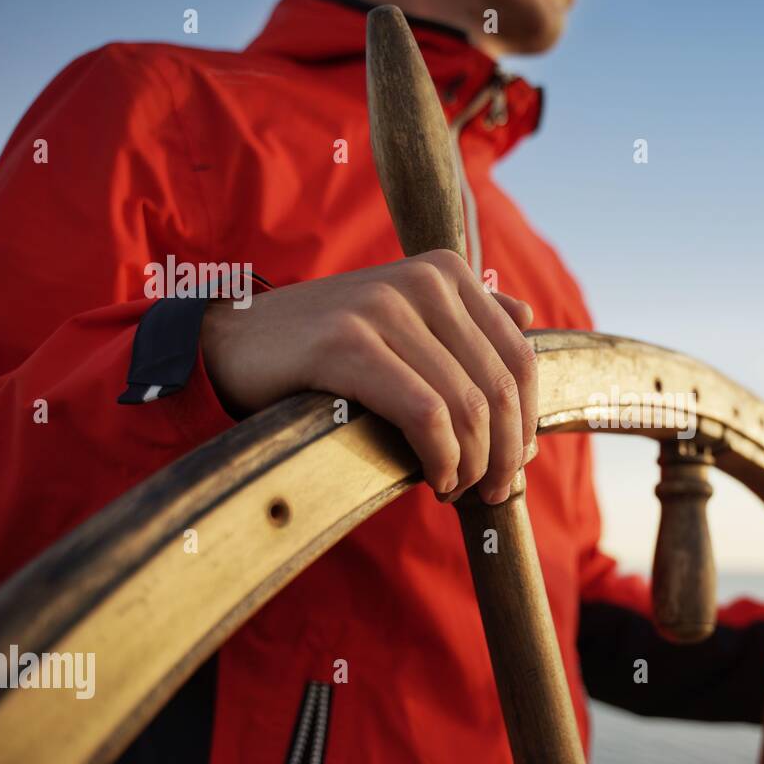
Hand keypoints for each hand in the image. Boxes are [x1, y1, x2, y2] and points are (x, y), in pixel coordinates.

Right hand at [201, 250, 536, 504]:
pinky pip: (425, 415)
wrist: (234, 342)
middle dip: (505, 452)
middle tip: (493, 492)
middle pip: (501, 386)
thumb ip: (465, 320)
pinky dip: (441, 458)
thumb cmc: (328, 347)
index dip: (528, 421)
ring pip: (468, 406)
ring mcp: (384, 307)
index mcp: (446, 272)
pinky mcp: (348, 343)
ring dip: (472, 464)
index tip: (515, 464)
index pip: (521, 358)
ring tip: (455, 490)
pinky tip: (434, 479)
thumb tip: (529, 319)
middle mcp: (424, 280)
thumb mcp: (403, 321)